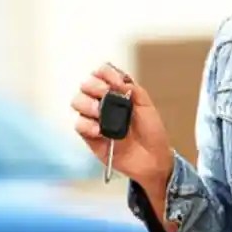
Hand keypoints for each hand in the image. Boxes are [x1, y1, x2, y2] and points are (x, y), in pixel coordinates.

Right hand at [71, 63, 173, 187]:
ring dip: (87, 104)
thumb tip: (119, 80)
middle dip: (94, 86)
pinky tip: (99, 130)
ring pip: (78, 102)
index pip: (102, 74)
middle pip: (86, 85)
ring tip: (100, 113)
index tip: (116, 81)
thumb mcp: (147, 106)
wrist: (153, 159)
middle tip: (105, 94)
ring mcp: (95, 119)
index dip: (105, 73)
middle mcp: (103, 103)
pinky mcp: (90, 137)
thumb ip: (133, 90)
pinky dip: (87, 125)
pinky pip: (79, 125)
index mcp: (117, 93)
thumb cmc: (152, 133)